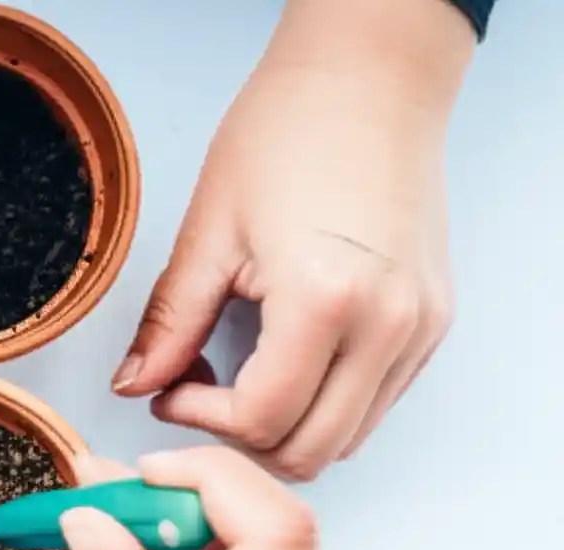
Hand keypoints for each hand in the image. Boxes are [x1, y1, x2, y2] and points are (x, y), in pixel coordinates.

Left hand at [112, 0, 475, 479]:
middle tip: (199, 395)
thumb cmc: (287, 135)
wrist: (368, 81)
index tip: (169, 392)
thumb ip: (170, 323)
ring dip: (285, 429)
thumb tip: (135, 384)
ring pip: (346, 438)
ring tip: (240, 377)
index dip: (199, 419)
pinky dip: (325, 405)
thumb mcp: (209, 232)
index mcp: (325, 300)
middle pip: (310, 450)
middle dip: (241, 438)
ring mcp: (419, 328)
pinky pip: (375, 403)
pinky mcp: (433, 322)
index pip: (260, 419)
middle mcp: (387, 325)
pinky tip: (285, 362)